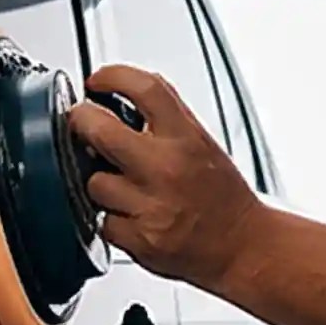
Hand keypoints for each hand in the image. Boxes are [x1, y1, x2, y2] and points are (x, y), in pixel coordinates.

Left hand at [68, 64, 265, 288]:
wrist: (243, 248)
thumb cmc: (223, 197)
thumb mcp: (202, 144)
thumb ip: (166, 118)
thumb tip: (121, 93)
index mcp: (185, 139)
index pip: (144, 88)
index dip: (112, 76)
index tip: (97, 81)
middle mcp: (166, 168)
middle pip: (97, 129)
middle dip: (82, 122)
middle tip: (83, 125)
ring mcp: (150, 205)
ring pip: (93, 182)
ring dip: (102, 184)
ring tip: (127, 189)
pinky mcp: (139, 239)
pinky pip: (102, 220)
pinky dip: (112, 219)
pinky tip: (134, 217)